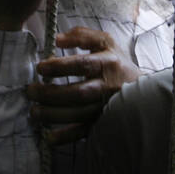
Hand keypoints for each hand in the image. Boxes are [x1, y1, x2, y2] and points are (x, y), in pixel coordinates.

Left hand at [27, 27, 140, 144]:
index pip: (83, 64)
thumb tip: (57, 39)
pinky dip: (66, 137)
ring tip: (34, 111)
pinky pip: (84, 132)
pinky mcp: (103, 122)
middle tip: (30, 91)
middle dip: (51, 94)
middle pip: (78, 92)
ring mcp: (106, 107)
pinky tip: (49, 137)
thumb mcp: (106, 42)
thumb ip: (82, 36)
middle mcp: (108, 86)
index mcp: (108, 63)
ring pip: (79, 114)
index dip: (60, 67)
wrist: (145, 90)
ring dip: (54, 114)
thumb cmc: (117, 63)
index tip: (40, 68)